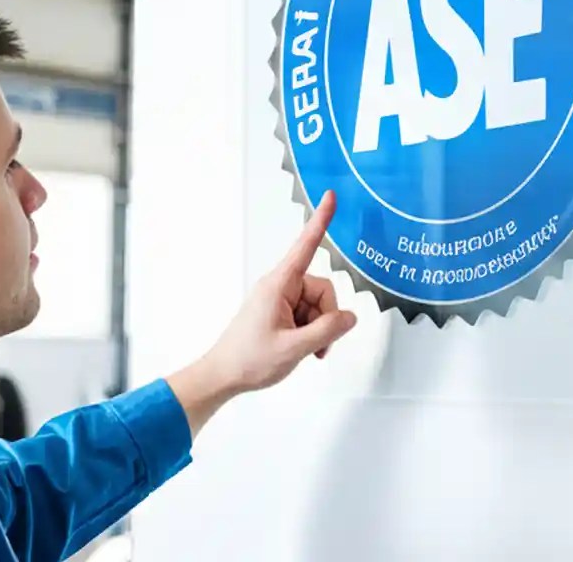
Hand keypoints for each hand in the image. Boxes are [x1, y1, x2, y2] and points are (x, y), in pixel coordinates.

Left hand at [167, 191, 356, 436]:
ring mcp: (279, 299)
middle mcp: (280, 286)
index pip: (305, 246)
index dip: (321, 221)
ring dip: (320, 329)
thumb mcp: (294, 348)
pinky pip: (307, 314)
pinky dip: (312, 332)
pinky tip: (305, 350)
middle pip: (322, 289)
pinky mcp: (279, 312)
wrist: (222, 376)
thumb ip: (327, 331)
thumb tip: (350, 316)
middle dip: (327, 317)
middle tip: (317, 347)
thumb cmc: (250, 360)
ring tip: (307, 352)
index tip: (330, 196)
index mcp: (279, 284)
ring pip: (317, 305)